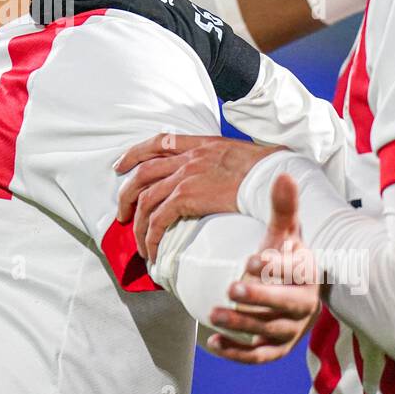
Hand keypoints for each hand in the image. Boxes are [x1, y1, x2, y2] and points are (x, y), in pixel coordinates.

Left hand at [113, 133, 284, 262]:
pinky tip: (153, 251)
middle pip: (142, 173)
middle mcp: (187, 158)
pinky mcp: (187, 196)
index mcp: (200, 145)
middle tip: (122, 214)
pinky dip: (151, 237)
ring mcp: (184, 176)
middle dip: (126, 194)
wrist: (274, 174)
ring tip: (139, 244)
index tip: (120, 165)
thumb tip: (220, 173)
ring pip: (146, 200)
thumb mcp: (239, 153)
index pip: (158, 142)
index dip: (134, 153)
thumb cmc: (267, 168)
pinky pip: (158, 220)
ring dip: (138, 225)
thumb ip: (220, 160)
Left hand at [206, 174, 319, 363]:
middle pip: (284, 307)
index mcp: (307, 276)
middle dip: (259, 299)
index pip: (296, 274)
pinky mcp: (274, 349)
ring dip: (242, 324)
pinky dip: (237, 352)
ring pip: (268, 332)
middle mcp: (302, 306)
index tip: (252, 259)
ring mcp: (289, 330)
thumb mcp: (283, 232)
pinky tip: (214, 342)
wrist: (292, 291)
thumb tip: (283, 173)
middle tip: (231, 288)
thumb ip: (282, 207)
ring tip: (213, 313)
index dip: (275, 267)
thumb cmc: (284, 257)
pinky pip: (258, 356)